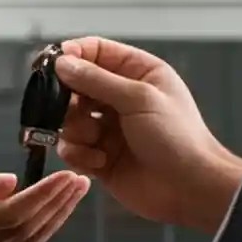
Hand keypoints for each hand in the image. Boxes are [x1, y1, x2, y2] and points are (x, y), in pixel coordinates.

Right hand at [0, 161, 89, 241]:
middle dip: (57, 205)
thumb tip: (14, 182)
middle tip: (80, 180)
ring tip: (73, 195)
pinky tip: (52, 213)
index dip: (44, 196)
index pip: (12, 214)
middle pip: (25, 231)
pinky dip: (39, 231)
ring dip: (54, 220)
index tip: (66, 175)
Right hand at [52, 37, 241, 232]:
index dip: (72, 54)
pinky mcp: (99, 156)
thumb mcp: (138, 99)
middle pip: (74, 84)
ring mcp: (108, 127)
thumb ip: (97, 79)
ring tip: (97, 140)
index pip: (95, 51)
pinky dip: (80, 154)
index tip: (51, 64)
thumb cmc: (177, 138)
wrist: (190, 190)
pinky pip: (71, 147)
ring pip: (68, 118)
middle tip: (71, 109)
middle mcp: (120, 97)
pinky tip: (101, 162)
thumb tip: (62, 63)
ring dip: (76, 129)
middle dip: (67, 99)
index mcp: (137, 73)